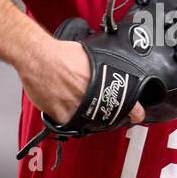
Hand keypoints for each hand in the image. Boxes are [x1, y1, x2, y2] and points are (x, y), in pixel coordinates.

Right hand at [18, 36, 145, 126]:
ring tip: (79, 102)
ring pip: (89, 122)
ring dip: (87, 115)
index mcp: (106, 86)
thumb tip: (110, 69)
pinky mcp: (62, 117)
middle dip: (108, 114)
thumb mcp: (92, 57)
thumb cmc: (61, 54)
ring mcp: (78, 110)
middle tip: (104, 108)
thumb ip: (103, 68)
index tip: (137, 115)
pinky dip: (68, 116)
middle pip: (109, 117)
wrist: (38, 57)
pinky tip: (63, 103)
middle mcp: (94, 101)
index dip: (135, 112)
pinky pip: (69, 123)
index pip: (131, 106)